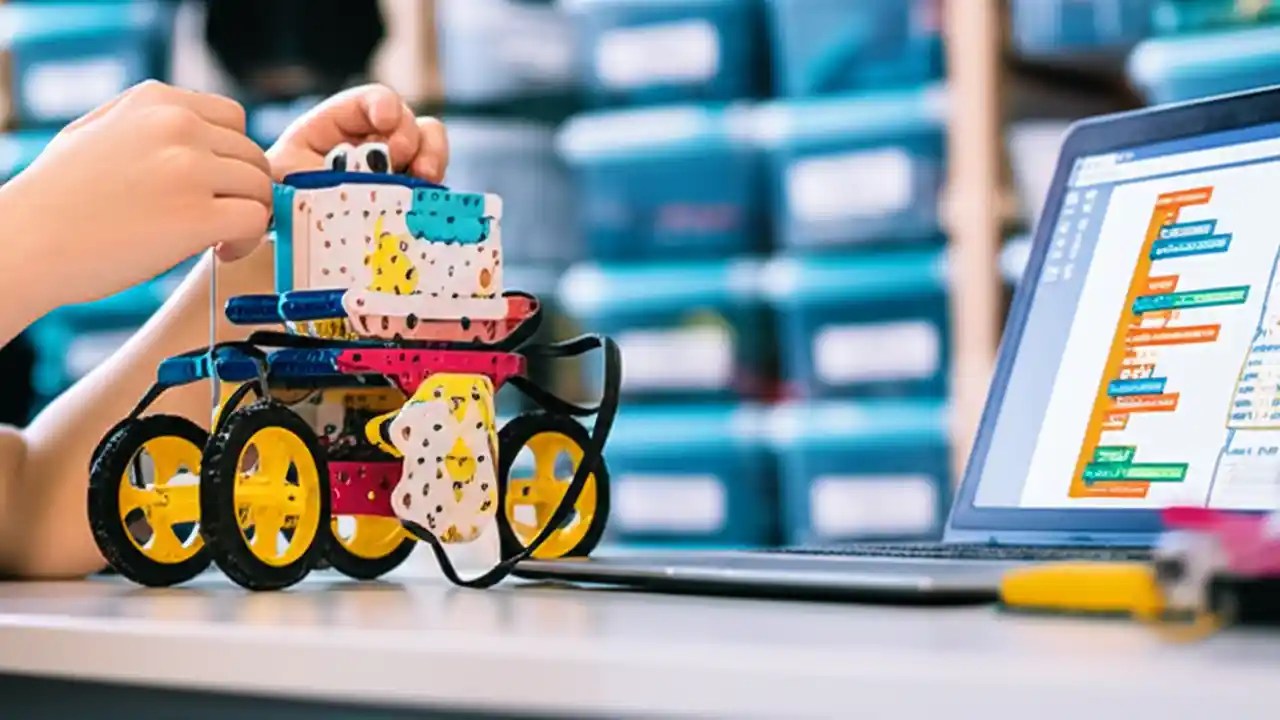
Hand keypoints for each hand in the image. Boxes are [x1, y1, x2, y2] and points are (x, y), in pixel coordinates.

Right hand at [0, 80, 272, 309]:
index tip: (218, 184)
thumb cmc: (58, 198)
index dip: (233, 157)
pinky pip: (256, 220)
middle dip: (242, 190)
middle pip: (253, 156)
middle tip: (219, 218)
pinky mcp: (197, 215)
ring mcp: (189, 169)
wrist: (26, 241)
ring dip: (250, 217)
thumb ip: (153, 125)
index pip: (233, 119)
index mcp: (156, 100)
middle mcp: (178, 126)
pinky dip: (249, 240)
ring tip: (218, 238)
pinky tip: (220, 251)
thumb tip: (205, 134)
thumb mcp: (100, 130)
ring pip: (261, 188)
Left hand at [267, 83, 448, 183]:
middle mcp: (372, 140)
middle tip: (401, 155)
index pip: (368, 101)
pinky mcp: (410, 196)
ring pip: (429, 145)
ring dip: (432, 156)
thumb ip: (294, 171)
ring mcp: (396, 167)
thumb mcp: (277, 177)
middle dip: (409, 133)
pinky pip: (433, 185)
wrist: (287, 236)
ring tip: (425, 177)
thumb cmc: (279, 201)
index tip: (384, 121)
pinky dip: (435, 189)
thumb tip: (318, 176)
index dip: (382, 104)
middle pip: (406, 120)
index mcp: (336, 125)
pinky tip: (427, 200)